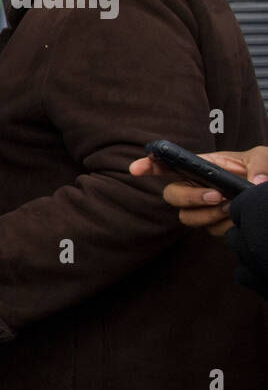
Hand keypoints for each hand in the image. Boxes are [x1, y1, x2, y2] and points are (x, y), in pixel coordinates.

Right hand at [128, 146, 267, 235]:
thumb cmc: (263, 171)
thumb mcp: (264, 158)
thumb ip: (260, 165)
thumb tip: (255, 183)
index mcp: (202, 167)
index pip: (168, 165)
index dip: (149, 166)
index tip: (135, 170)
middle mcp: (196, 188)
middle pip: (171, 195)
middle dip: (189, 197)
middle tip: (218, 196)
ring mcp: (203, 209)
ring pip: (187, 217)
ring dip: (208, 215)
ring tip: (233, 208)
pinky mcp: (214, 226)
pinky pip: (210, 231)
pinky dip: (225, 226)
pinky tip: (239, 219)